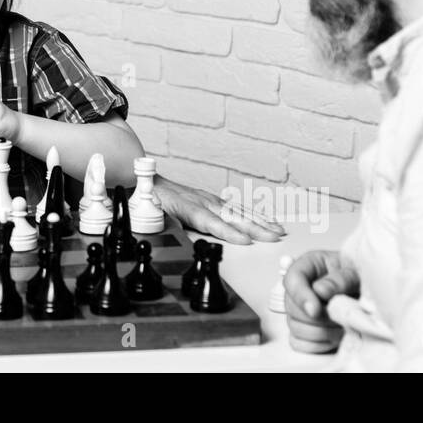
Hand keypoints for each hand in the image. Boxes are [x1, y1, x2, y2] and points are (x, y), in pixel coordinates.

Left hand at [151, 175, 285, 243]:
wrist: (144, 181)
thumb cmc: (149, 202)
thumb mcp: (153, 217)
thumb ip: (169, 229)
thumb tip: (182, 241)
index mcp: (188, 207)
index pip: (212, 222)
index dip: (229, 232)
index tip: (246, 241)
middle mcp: (203, 201)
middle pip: (232, 216)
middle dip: (255, 227)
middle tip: (274, 237)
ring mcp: (209, 199)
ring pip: (238, 210)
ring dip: (260, 221)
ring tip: (278, 230)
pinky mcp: (212, 199)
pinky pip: (237, 207)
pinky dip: (254, 214)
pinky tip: (266, 220)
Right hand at [284, 249, 359, 353]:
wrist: (370, 297)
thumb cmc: (360, 280)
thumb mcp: (355, 272)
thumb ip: (339, 279)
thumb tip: (320, 290)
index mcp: (308, 268)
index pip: (292, 280)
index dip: (301, 296)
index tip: (316, 310)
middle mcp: (299, 290)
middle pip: (291, 308)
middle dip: (318, 317)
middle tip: (341, 316)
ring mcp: (299, 312)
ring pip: (296, 328)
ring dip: (322, 331)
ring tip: (343, 325)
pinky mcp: (304, 333)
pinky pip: (301, 344)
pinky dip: (320, 344)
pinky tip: (336, 335)